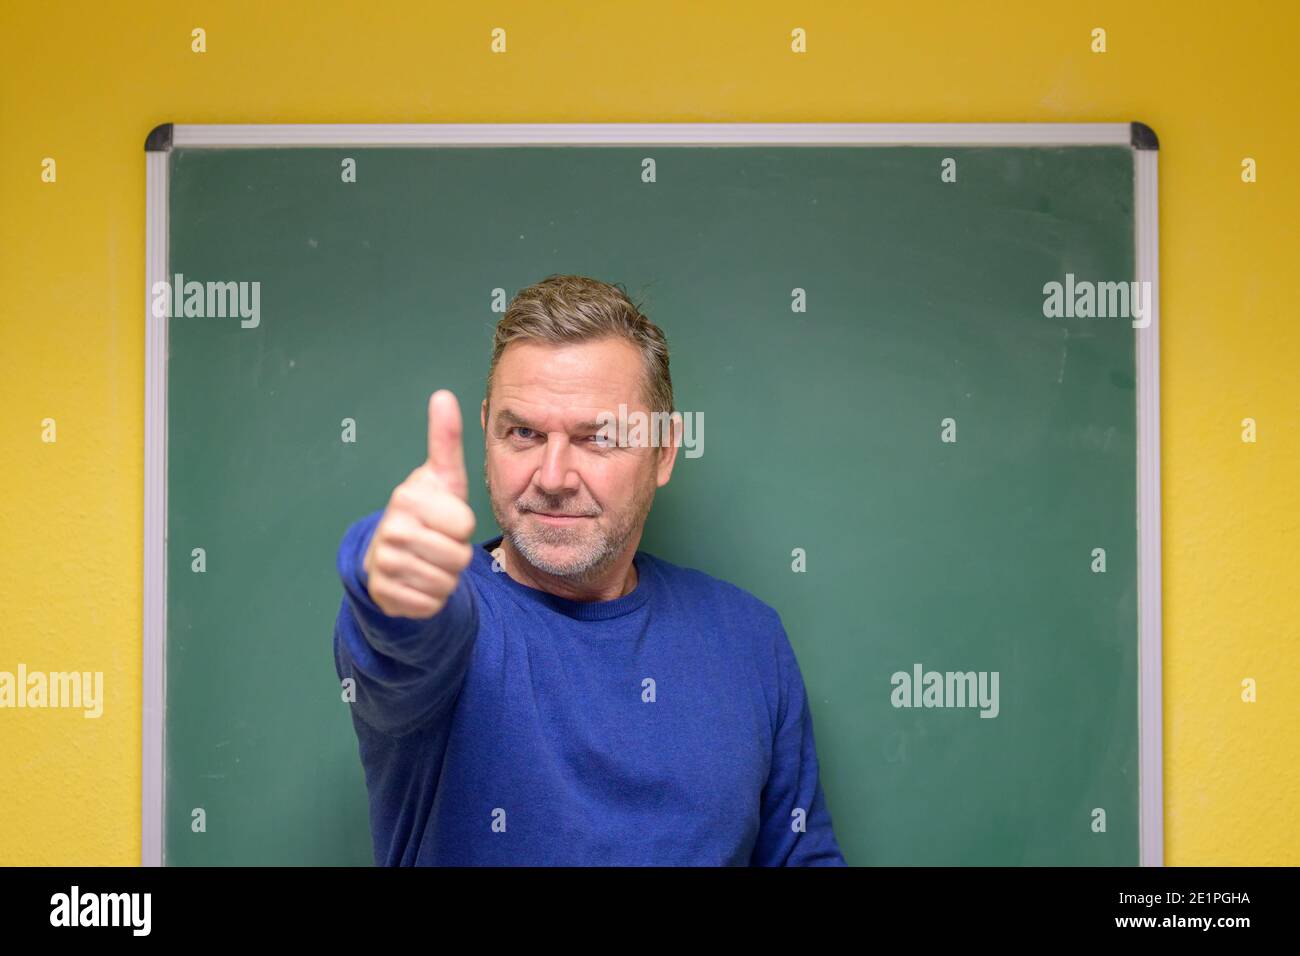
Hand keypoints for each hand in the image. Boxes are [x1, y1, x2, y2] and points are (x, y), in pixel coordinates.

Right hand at [362, 390, 476, 617]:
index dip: (462, 525)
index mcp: (406, 497)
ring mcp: (383, 564)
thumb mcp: (441, 476)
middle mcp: (390, 530)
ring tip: (429, 560)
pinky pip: (431, 603)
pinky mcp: (384, 595)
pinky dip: (432, 598)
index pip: (464, 523)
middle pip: (458, 556)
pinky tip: (418, 581)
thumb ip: (445, 439)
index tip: (445, 518)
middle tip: (438, 542)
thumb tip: (443, 395)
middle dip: (456, 553)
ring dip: (446, 576)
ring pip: (446, 582)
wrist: (392, 554)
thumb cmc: (427, 512)